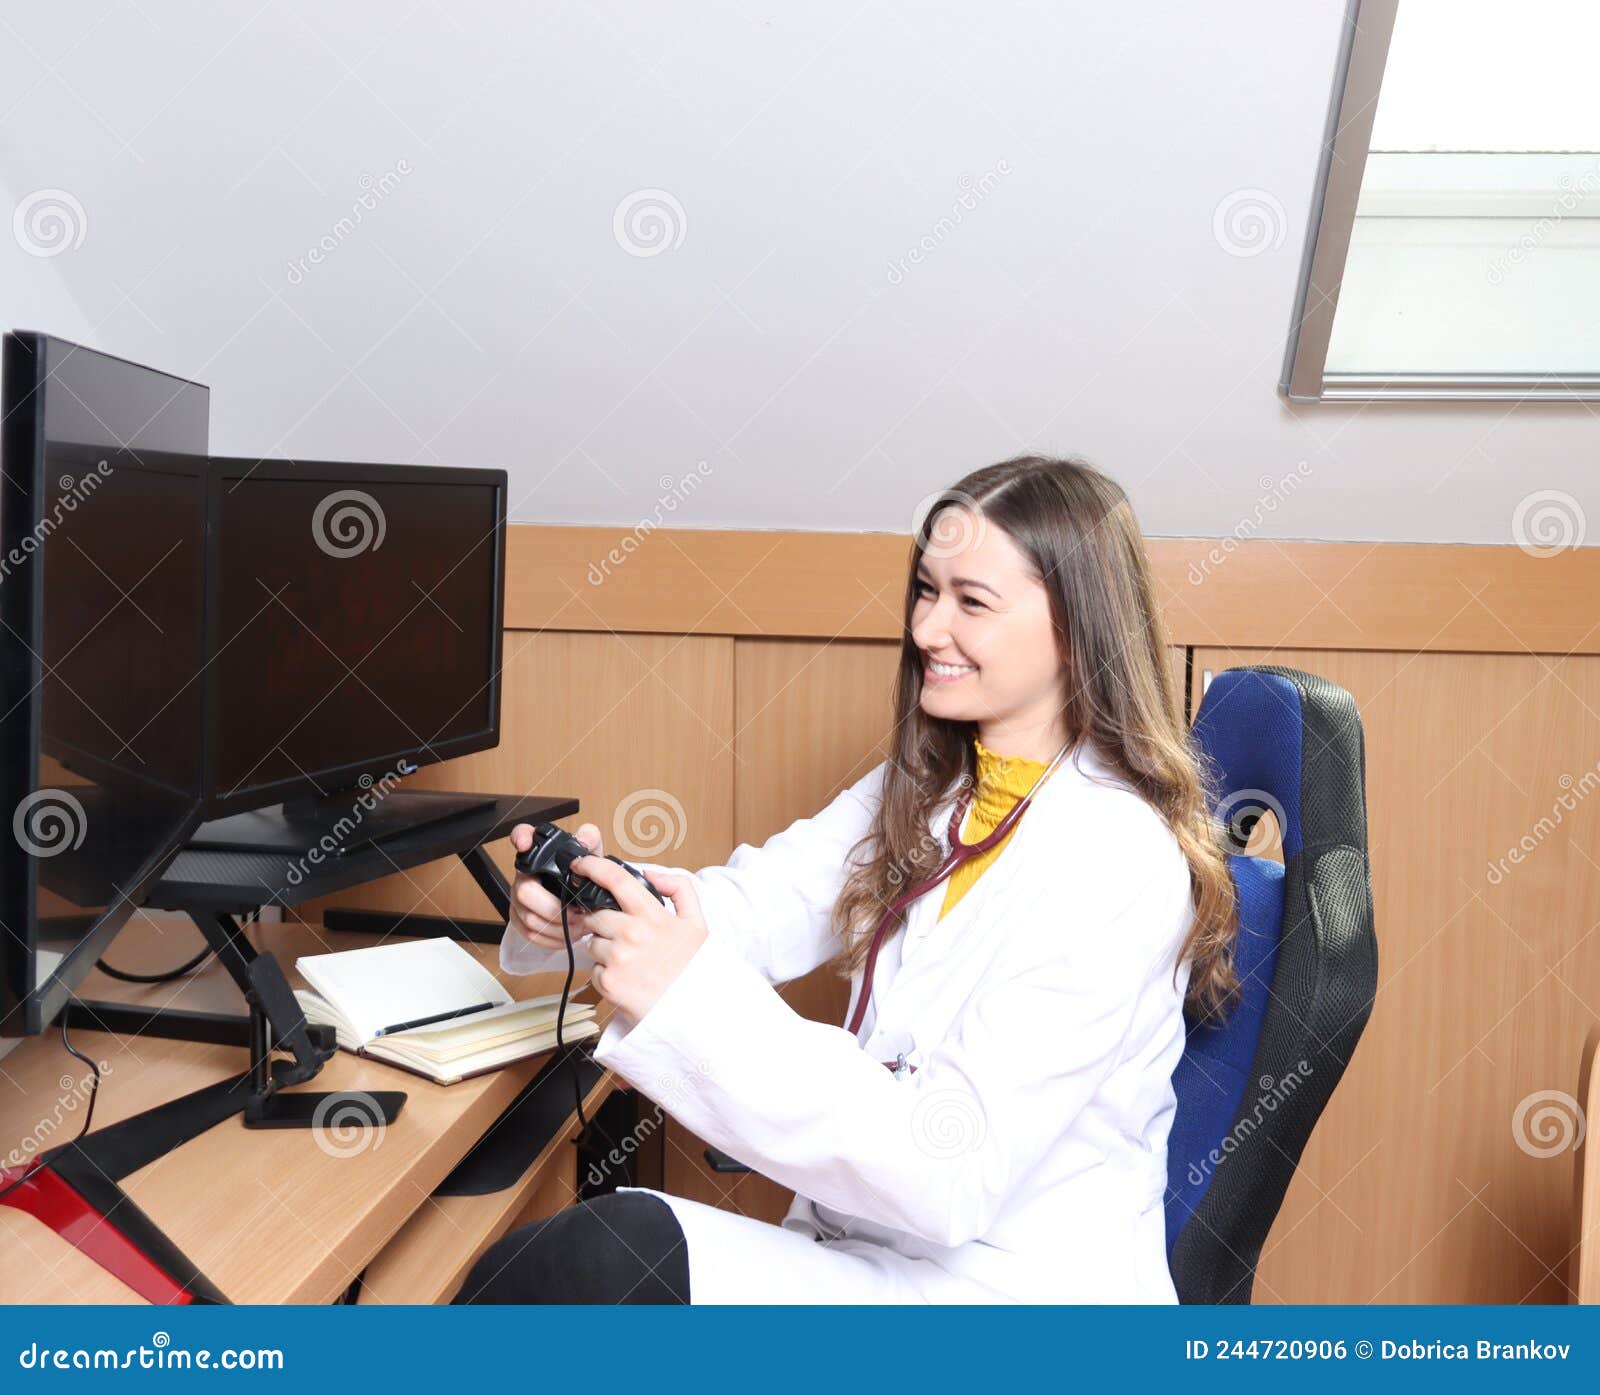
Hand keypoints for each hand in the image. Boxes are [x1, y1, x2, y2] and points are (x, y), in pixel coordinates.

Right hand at [506, 821, 605, 952]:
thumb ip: (590, 840)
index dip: (520, 837)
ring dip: (558, 927)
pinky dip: (553, 938)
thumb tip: (584, 839)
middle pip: (525, 892)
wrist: (583, 899)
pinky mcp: (520, 920)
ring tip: (578, 926)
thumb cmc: (583, 875)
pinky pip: (531, 934)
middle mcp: (525, 874)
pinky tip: (568, 934)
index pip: (521, 835)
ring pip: (530, 918)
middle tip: (576, 913)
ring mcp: (519, 898)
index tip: (525, 844)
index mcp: (540, 854)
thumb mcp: (590, 855)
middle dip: (554, 908)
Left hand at [570, 853, 708, 1023]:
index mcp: (651, 916)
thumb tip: (651, 873)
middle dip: (602, 922)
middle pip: (595, 915)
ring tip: (630, 962)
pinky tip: (628, 979)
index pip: (615, 880)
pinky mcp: (608, 984)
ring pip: (592, 943)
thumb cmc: (694, 969)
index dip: (592, 866)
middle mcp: (631, 935)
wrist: (695, 1012)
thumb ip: (679, 889)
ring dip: (604, 949)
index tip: (582, 864)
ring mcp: (617, 959)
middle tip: (623, 937)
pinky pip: (594, 970)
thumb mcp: (697, 923)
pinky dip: (606, 973)